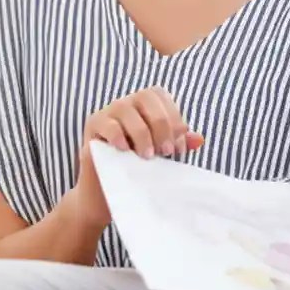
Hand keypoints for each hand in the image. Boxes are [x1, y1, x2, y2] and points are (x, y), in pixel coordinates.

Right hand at [69, 87, 204, 226]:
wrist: (105, 195)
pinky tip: (126, 151)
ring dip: (142, 133)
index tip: (178, 148)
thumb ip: (176, 145)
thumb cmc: (134, 172)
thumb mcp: (160, 158)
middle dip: (161, 124)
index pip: (160, 95)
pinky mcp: (92, 127)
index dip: (174, 117)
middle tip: (166, 152)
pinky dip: (119, 136)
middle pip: (145, 97)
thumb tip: (198, 139)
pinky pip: (106, 123)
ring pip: (125, 107)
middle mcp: (125, 105)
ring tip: (148, 156)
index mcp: (142, 107)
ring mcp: (106, 114)